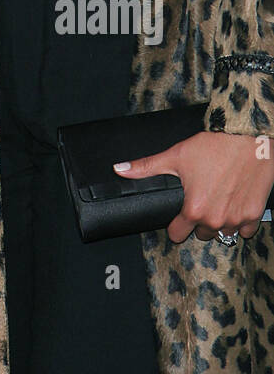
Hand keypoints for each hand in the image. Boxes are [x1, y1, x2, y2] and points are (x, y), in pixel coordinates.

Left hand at [114, 131, 273, 242]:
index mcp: (193, 210)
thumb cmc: (213, 146)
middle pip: (202, 234)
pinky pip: (245, 230)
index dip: (176, 225)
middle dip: (199, 222)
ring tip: (217, 200)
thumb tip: (119, 169)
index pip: (178, 234)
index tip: (178, 218)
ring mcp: (236, 219)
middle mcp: (215, 220)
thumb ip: (146, 167)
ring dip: (220, 222)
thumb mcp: (176, 155)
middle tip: (200, 201)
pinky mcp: (254, 214)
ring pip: (223, 232)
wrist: (247, 138)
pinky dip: (241, 221)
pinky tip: (235, 203)